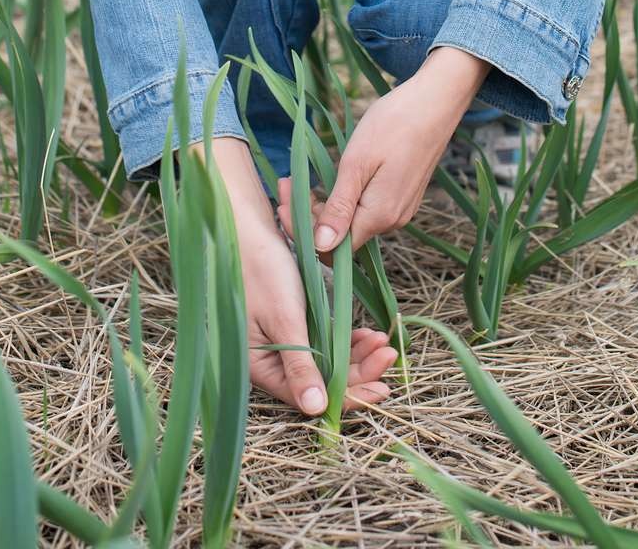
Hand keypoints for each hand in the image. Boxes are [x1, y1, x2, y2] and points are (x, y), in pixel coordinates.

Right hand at [191, 135, 397, 417]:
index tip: (381, 389)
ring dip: (356, 355)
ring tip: (382, 343)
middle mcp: (272, 361)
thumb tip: (317, 410)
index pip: (310, 397)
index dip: (348, 395)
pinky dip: (346, 339)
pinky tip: (367, 333)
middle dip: (359, 370)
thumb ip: (301, 365)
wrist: (248, 228)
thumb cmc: (262, 270)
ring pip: (327, 361)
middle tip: (389, 355)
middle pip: (322, 380)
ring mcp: (283, 341)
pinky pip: (324, 341)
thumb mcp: (284, 319)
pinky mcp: (293, 323)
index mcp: (261, 368)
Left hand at [286, 48, 490, 255]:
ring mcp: (400, 208)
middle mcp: (392, 221)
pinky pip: (365, 209)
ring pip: (352, 222)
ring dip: (324, 205)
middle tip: (286, 182)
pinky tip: (331, 179)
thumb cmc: (394, 124)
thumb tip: (322, 247)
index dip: (302, 231)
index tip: (282, 201)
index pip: (332, 247)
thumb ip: (340, 208)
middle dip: (308, 215)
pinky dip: (343, 199)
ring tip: (301, 178)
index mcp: (379, 216)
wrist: (436, 100)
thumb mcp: (358, 163)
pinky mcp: (402, 195)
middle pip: (341, 236)